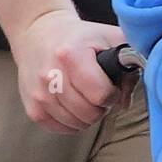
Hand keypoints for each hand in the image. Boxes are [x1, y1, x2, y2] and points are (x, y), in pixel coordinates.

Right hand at [9, 9, 136, 132]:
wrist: (39, 33)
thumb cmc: (80, 38)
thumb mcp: (111, 39)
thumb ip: (129, 67)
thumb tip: (124, 103)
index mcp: (71, 54)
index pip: (101, 94)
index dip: (112, 94)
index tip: (110, 85)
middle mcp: (50, 75)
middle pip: (90, 114)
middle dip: (101, 106)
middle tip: (98, 91)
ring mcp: (39, 93)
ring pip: (76, 124)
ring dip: (87, 115)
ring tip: (84, 95)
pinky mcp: (32, 108)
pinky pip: (61, 129)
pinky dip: (72, 122)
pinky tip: (73, 104)